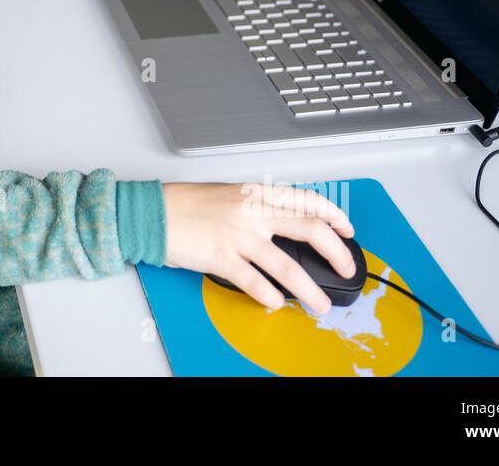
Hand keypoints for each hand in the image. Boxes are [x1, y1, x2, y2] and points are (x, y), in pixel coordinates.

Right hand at [162, 181, 355, 314]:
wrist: (152, 212)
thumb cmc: (185, 204)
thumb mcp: (229, 195)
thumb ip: (257, 207)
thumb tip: (283, 226)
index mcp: (256, 193)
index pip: (308, 201)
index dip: (334, 215)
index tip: (347, 228)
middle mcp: (252, 212)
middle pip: (310, 230)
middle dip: (337, 253)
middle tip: (346, 268)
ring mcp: (238, 236)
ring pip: (288, 267)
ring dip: (310, 291)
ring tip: (320, 304)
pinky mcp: (222, 258)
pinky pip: (255, 283)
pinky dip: (270, 297)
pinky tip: (275, 303)